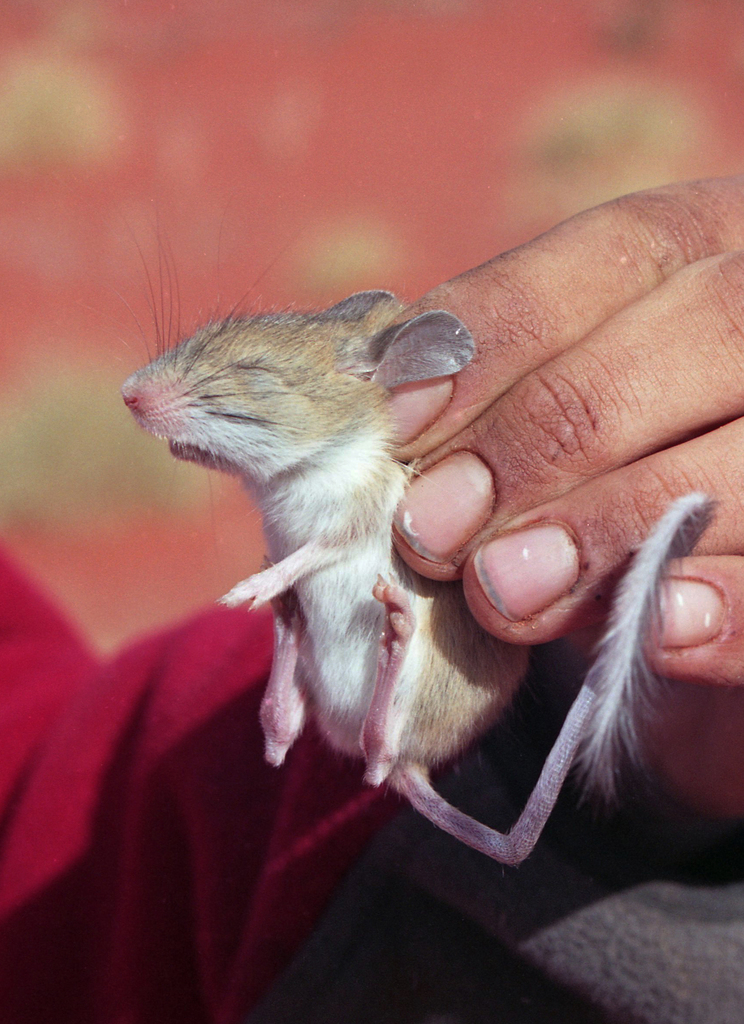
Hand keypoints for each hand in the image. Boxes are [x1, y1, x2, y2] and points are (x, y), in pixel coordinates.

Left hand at [391, 176, 743, 816]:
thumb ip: (428, 410)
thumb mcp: (509, 431)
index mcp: (697, 258)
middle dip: (557, 425)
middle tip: (434, 528)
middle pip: (699, 331)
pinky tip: (653, 627)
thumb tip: (187, 400)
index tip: (395, 419)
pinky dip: (724, 605)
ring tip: (503, 588)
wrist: (693, 603)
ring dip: (616, 515)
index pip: (613, 256)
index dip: (502, 328)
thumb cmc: (579, 491)